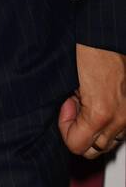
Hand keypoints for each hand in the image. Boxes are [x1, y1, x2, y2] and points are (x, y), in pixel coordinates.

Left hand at [59, 43, 125, 157]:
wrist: (109, 36)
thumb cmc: (91, 51)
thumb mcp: (73, 81)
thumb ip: (73, 104)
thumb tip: (71, 115)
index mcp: (100, 114)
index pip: (76, 146)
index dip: (65, 127)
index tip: (67, 105)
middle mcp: (119, 120)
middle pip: (94, 150)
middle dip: (79, 132)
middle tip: (75, 108)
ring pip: (108, 142)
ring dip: (95, 130)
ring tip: (88, 105)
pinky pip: (120, 130)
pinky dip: (108, 124)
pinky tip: (100, 104)